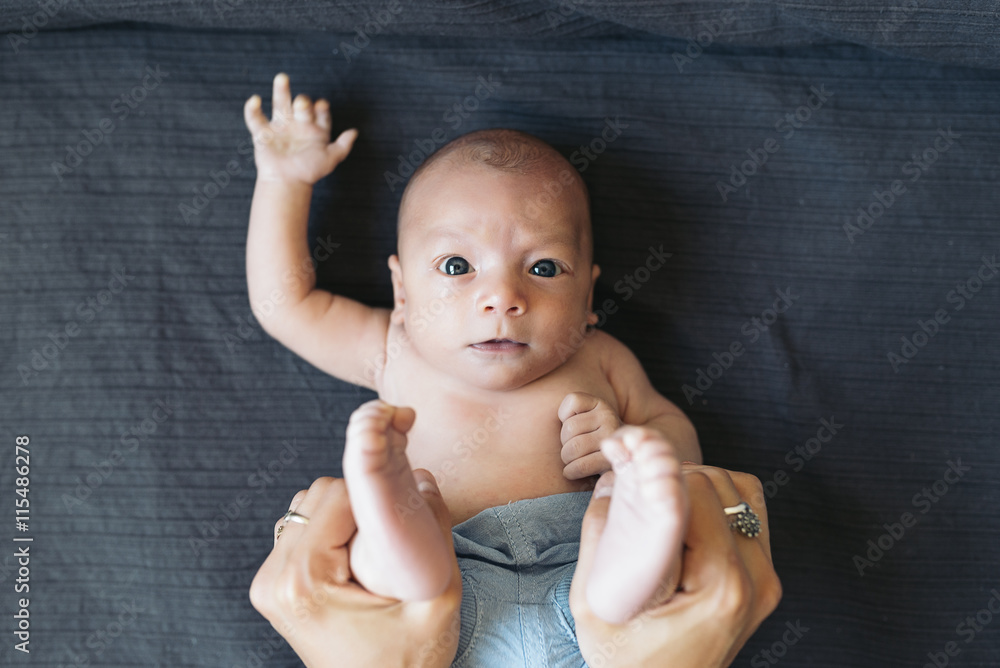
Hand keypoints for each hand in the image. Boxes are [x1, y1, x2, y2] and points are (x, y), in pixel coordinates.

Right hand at [243, 72, 357, 185]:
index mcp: (314, 130)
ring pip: (280, 104)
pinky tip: (255, 100)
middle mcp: (297, 125)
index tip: (321, 105)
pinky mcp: (263, 133)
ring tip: (282, 78)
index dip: (321, 107)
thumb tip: (354, 132)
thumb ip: (343, 146)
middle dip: (302, 102)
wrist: (287, 182)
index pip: (319, 112)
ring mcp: (280, 127)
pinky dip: (252, 109)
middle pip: (300, 105)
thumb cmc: (309, 172)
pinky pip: (255, 118)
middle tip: (302, 104)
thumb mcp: (330, 159)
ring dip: (281, 90)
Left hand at [249, 474, 461, 667]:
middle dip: (359, 508)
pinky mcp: (270, 587)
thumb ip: (435, 533)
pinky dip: (329, 533)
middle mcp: (273, 580)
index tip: (404, 515)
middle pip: (318, 495)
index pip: (339, 494)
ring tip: (372, 556)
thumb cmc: (408, 664)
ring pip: (306, 507)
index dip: (378, 497)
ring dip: (343, 519)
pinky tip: (355, 563)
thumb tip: (423, 475)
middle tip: (389, 543)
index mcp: (304, 582)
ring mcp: (266, 584)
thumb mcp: (438, 602)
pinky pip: (300, 530)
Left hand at [558, 391, 621, 478]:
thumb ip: (570, 413)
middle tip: (571, 450)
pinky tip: (571, 472)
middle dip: (564, 443)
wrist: (620, 462)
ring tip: (572, 461)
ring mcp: (611, 438)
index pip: (572, 400)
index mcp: (600, 404)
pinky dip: (571, 471)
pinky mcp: (610, 460)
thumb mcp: (585, 420)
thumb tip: (533, 402)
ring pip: (573, 447)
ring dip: (567, 459)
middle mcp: (609, 417)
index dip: (565, 416)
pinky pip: (581, 465)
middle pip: (569, 428)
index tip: (573, 427)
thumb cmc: (592, 442)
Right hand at [570, 464, 781, 667]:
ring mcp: (767, 581)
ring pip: (743, 492)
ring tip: (665, 508)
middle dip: (676, 480)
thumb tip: (612, 477)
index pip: (699, 491)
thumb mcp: (594, 604)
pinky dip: (722, 504)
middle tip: (642, 493)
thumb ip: (599, 534)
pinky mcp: (766, 580)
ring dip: (701, 489)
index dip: (659, 477)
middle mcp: (755, 581)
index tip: (632, 478)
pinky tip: (689, 520)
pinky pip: (752, 515)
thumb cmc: (626, 662)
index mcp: (720, 586)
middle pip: (722, 485)